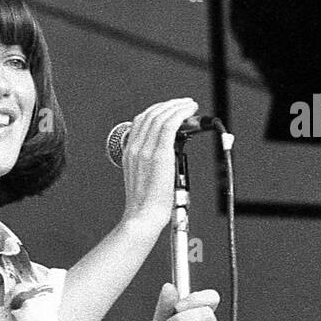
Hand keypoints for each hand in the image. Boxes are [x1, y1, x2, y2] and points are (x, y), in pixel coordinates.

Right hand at [118, 97, 198, 232]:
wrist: (143, 216)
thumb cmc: (145, 204)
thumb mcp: (142, 177)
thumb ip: (151, 162)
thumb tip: (170, 153)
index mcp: (129, 152)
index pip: (141, 120)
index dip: (157, 110)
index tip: (170, 109)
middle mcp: (136, 148)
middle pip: (151, 114)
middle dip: (170, 105)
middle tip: (184, 104)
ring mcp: (146, 150)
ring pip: (162, 116)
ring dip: (178, 106)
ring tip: (190, 105)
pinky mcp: (160, 154)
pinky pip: (170, 125)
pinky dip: (181, 113)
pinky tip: (190, 111)